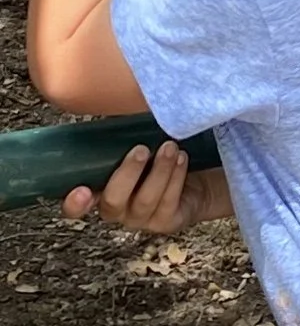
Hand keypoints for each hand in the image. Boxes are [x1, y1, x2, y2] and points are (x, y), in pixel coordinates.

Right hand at [64, 142, 226, 233]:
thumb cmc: (155, 158)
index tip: (82, 189)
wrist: (197, 179)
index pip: (75, 207)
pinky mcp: (166, 222)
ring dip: (158, 171)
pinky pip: (169, 202)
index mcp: (98, 193)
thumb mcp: (133, 146)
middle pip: (113, 201)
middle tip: (140, 149)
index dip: (75, 203)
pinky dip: (176, 177)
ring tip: (170, 147)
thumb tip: (112, 103)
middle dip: (127, 174)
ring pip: (146, 200)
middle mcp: (116, 211)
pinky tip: (181, 158)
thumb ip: (116, 139)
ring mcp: (141, 219)